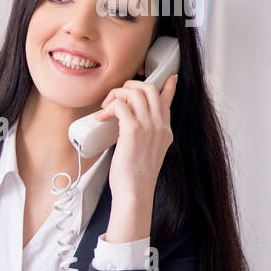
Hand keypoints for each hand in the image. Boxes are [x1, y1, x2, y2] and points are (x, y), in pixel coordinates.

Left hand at [92, 74, 177, 206]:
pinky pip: (121, 105)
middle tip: (115, 98)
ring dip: (116, 94)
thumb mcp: (146, 152)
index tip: (169, 78)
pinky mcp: (133, 131)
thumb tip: (128, 125)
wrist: (135, 192)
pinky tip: (101, 118)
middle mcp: (160, 126)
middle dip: (129, 86)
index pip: (168, 101)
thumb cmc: (135, 176)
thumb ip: (143, 136)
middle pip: (150, 89)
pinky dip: (108, 107)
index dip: (167, 87)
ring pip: (135, 93)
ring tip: (105, 108)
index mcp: (165, 131)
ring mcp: (149, 127)